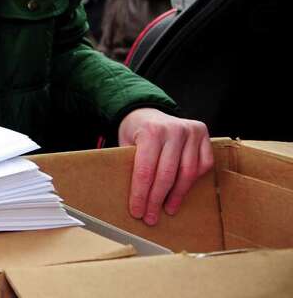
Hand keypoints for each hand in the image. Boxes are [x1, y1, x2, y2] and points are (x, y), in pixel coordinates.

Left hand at [118, 108, 213, 224]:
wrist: (147, 111)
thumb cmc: (135, 132)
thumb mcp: (125, 143)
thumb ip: (130, 164)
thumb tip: (133, 198)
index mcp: (151, 131)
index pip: (146, 170)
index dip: (141, 194)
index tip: (137, 212)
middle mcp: (173, 129)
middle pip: (167, 174)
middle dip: (157, 199)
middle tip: (150, 217)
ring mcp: (191, 131)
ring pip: (187, 173)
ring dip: (176, 195)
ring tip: (167, 209)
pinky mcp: (203, 134)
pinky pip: (203, 165)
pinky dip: (193, 181)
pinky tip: (181, 192)